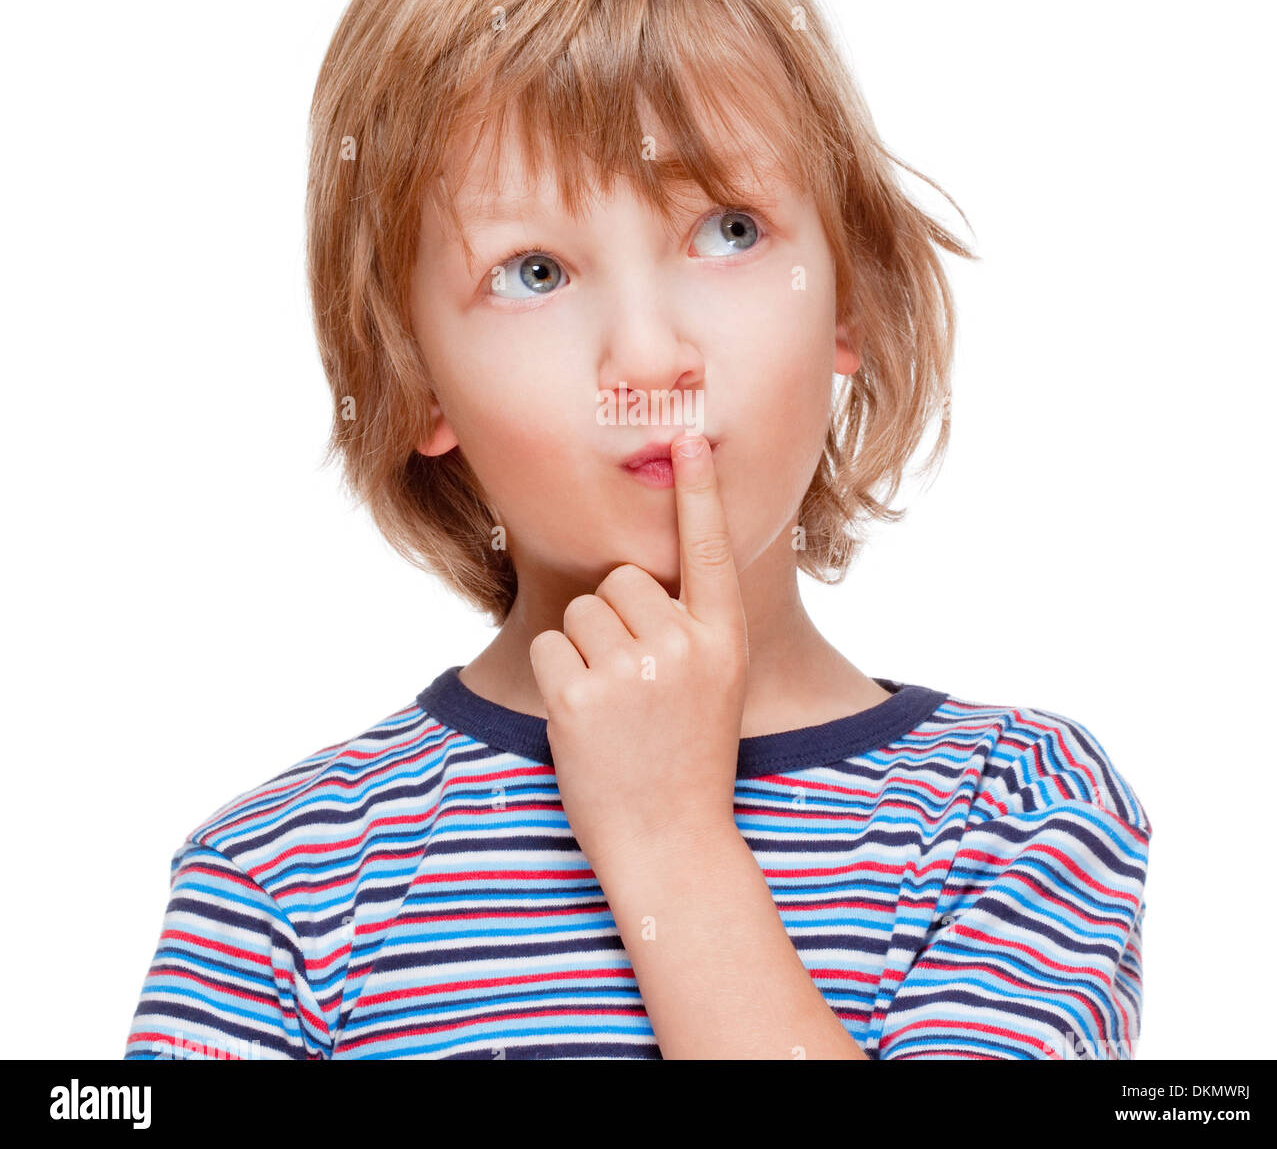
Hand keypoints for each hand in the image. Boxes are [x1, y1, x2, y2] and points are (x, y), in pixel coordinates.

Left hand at [529, 433, 749, 875]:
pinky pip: (549, 647)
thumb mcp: (713, 684)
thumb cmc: (687, 758)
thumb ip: (689, 626)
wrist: (673, 842)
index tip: (688, 437)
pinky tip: (583, 720)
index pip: (710, 549)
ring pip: (579, 611)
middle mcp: (684, 646)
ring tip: (612, 705)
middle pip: (619, 580)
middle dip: (612, 619)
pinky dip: (555, 678)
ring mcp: (633, 672)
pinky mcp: (580, 697)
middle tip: (633, 683)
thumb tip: (636, 573)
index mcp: (723, 638)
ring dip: (582, 650)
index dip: (699, 491)